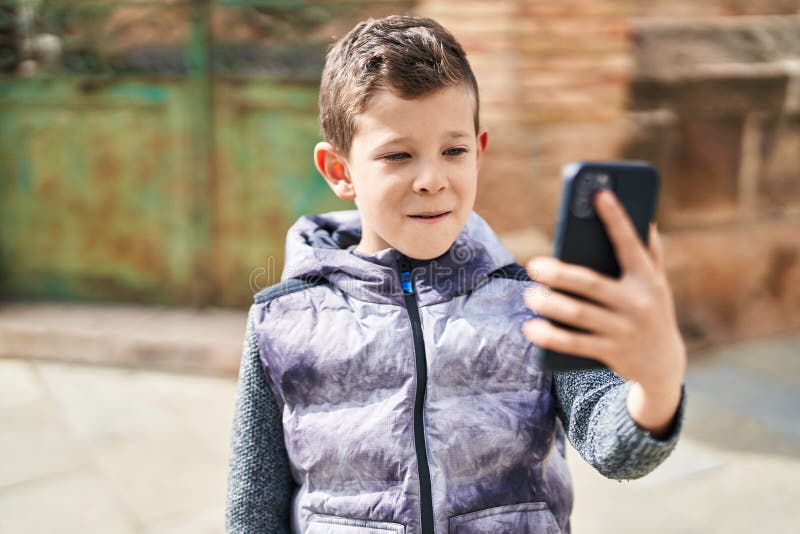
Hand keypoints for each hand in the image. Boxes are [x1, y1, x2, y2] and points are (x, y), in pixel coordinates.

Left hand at [521, 189, 685, 433]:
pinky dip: (550, 336)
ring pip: (579, 314)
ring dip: (550, 305)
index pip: (630, 244)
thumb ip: (650, 253)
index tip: (599, 194)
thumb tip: (645, 217)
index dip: (616, 218)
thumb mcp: (658, 283)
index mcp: (647, 279)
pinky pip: (575, 344)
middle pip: (592, 284)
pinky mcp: (611, 352)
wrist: (663, 365)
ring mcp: (624, 330)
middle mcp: (638, 303)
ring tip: (529, 295)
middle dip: (560, 274)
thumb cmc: (652, 311)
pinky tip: (531, 328)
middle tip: (533, 266)